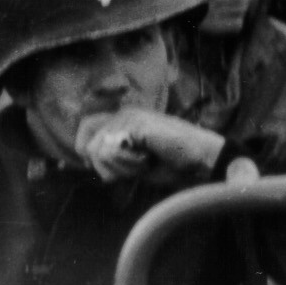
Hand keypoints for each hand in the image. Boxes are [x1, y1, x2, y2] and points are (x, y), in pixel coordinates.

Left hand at [79, 107, 220, 183]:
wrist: (200, 161)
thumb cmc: (172, 163)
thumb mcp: (135, 161)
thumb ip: (114, 157)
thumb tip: (88, 159)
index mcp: (122, 120)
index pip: (85, 128)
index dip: (87, 152)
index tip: (108, 170)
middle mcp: (123, 114)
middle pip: (88, 145)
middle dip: (107, 168)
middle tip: (134, 169)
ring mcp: (129, 117)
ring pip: (98, 152)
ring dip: (122, 168)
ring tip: (145, 163)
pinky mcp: (136, 124)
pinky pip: (112, 152)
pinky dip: (129, 164)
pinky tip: (147, 160)